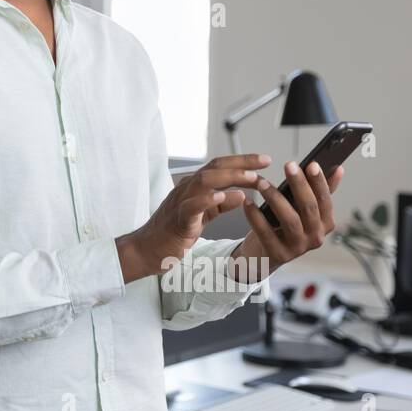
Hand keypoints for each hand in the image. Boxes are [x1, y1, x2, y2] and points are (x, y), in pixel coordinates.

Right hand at [116, 153, 270, 281]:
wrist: (146, 250)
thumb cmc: (172, 232)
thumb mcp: (202, 216)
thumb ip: (220, 206)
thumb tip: (241, 195)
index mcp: (193, 187)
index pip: (220, 166)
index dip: (243, 161)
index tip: (264, 160)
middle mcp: (186, 189)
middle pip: (215, 167)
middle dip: (242, 163)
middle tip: (264, 162)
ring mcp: (180, 202)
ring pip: (205, 181)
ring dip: (230, 178)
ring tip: (251, 179)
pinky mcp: (177, 220)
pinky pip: (192, 206)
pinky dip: (208, 199)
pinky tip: (224, 197)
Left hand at [236, 160, 345, 269]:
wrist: (264, 254)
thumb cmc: (284, 226)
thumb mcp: (303, 209)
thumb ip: (319, 191)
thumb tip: (338, 168)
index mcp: (325, 224)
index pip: (325, 200)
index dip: (320, 182)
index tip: (311, 164)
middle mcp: (316, 237)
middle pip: (309, 208)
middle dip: (299, 185)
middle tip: (289, 165)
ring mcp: (298, 248)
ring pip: (290, 220)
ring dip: (275, 198)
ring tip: (262, 183)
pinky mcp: (278, 255)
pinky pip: (266, 233)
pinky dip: (256, 216)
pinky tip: (248, 202)